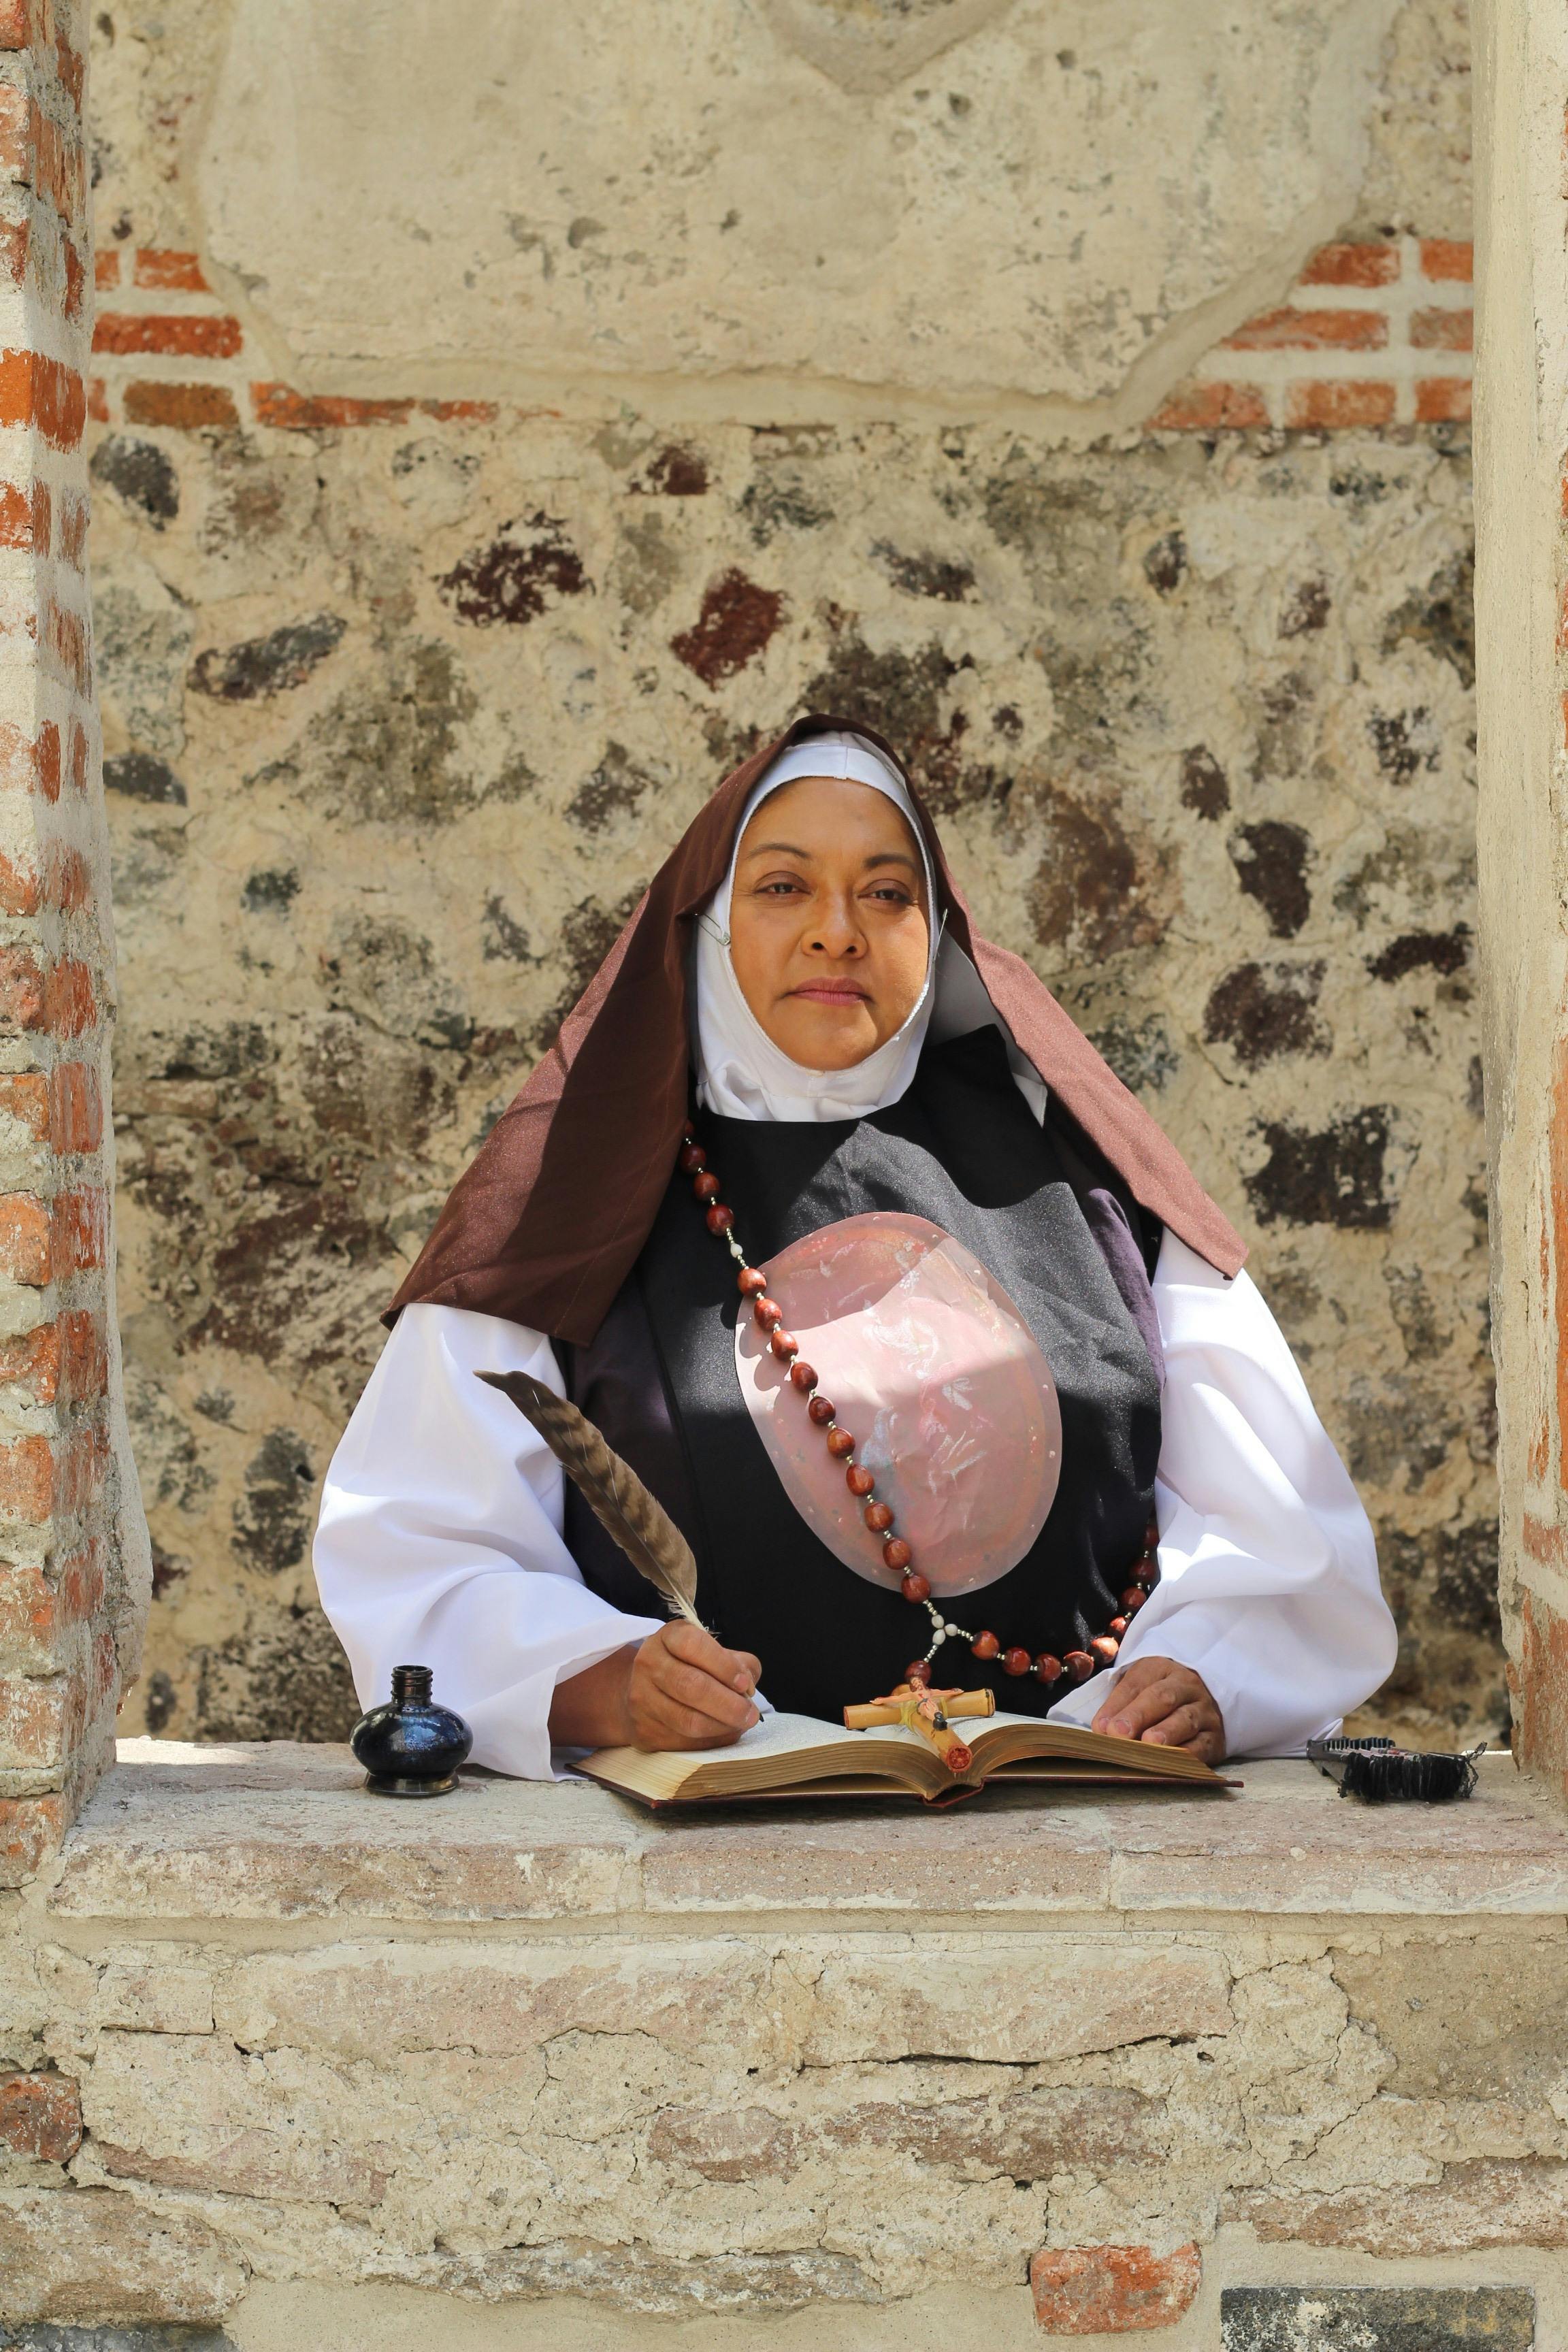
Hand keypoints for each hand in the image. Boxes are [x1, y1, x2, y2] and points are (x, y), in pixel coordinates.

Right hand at [549, 1621, 761, 1752]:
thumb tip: (750, 1678)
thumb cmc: (683, 1668)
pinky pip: (681, 1741)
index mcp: (667, 1638)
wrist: (631, 1693)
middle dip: (728, 1703)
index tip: (745, 1681)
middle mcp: (649, 1665)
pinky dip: (708, 1741)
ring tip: (741, 1724)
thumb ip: (735, 1660)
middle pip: (691, 1687)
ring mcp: (641, 1701)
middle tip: (750, 1712)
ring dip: (722, 1726)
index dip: (723, 1664)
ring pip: (687, 1719)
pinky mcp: (643, 1732)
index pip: (693, 1645)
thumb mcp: (705, 1652)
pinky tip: (723, 1736)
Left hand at [1091, 1655, 1225, 1763]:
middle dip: (1138, 1715)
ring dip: (1166, 1733)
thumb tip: (1103, 1731)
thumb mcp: (1138, 1691)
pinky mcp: (1215, 1738)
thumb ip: (1119, 1707)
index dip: (1117, 1704)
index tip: (1101, 1727)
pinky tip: (1171, 1763)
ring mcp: (1204, 1711)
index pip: (1137, 1683)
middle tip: (1119, 1733)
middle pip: (1162, 1697)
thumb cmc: (1157, 1699)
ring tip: (1149, 1744)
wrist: (1203, 1702)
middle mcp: (1186, 1685)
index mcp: (1160, 1668)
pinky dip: (1188, 1755)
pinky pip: (1203, 1745)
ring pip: (1186, 1719)